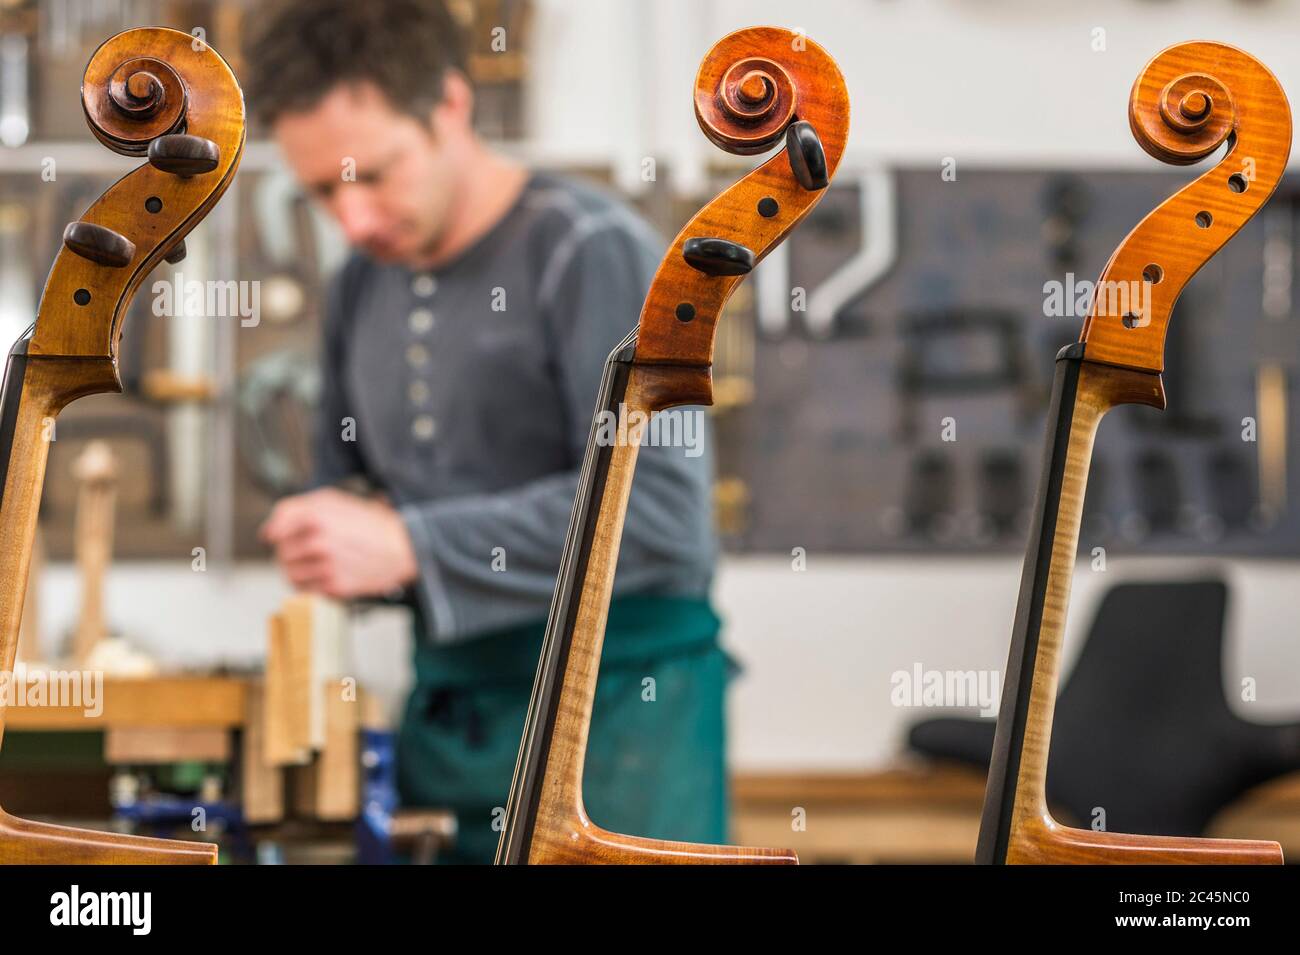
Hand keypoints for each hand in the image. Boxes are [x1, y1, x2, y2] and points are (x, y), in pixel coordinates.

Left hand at [259, 488, 418, 598]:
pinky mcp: (336, 586)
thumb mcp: (333, 500)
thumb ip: (295, 509)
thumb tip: (268, 532)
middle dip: (291, 552)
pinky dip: (313, 585)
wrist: (403, 545)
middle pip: (281, 553)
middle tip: (312, 550)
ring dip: (299, 571)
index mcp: (316, 514)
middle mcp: (319, 539)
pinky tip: (328, 575)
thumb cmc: (368, 522)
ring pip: (290, 574)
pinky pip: (307, 590)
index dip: (278, 533)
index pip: (275, 528)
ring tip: (319, 564)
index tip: (285, 536)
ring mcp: (327, 564)